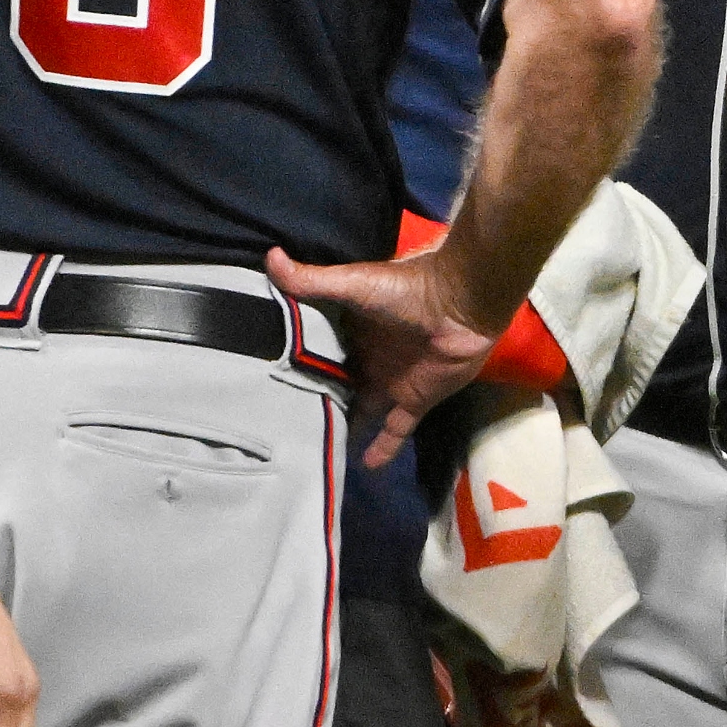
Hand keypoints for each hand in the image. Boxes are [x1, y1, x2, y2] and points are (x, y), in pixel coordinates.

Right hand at [269, 246, 499, 469]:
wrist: (461, 302)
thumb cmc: (405, 290)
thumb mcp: (352, 284)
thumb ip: (312, 280)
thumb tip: (269, 257)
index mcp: (352, 328)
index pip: (318, 352)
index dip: (295, 367)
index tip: (264, 386)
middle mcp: (368, 357)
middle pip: (337, 384)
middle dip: (315, 401)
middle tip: (279, 428)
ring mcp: (391, 381)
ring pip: (361, 410)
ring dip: (343, 427)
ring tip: (312, 454)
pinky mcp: (414, 400)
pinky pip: (395, 430)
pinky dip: (383, 449)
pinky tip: (363, 469)